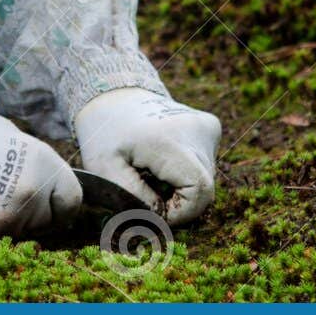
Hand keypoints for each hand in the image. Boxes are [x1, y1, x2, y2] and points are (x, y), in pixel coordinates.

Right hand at [0, 106, 81, 238]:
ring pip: (17, 232)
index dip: (62, 205)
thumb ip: (32, 161)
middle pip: (45, 220)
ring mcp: (5, 220)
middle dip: (30, 212)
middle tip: (1, 194)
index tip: (53, 208)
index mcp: (41, 166)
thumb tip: (45, 179)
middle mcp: (29, 195)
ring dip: (5, 221)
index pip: (72, 201)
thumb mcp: (8, 133)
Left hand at [75, 87, 219, 225]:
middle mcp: (196, 131)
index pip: (199, 193)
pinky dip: (186, 171)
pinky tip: (163, 159)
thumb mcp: (105, 170)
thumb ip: (134, 199)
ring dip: (182, 185)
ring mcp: (206, 127)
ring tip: (152, 171)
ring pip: (206, 178)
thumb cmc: (105, 135)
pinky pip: (205, 164)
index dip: (181, 212)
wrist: (112, 96)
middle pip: (204, 189)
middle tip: (148, 190)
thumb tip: (162, 218)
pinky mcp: (210, 127)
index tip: (155, 210)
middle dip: (179, 201)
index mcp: (169, 142)